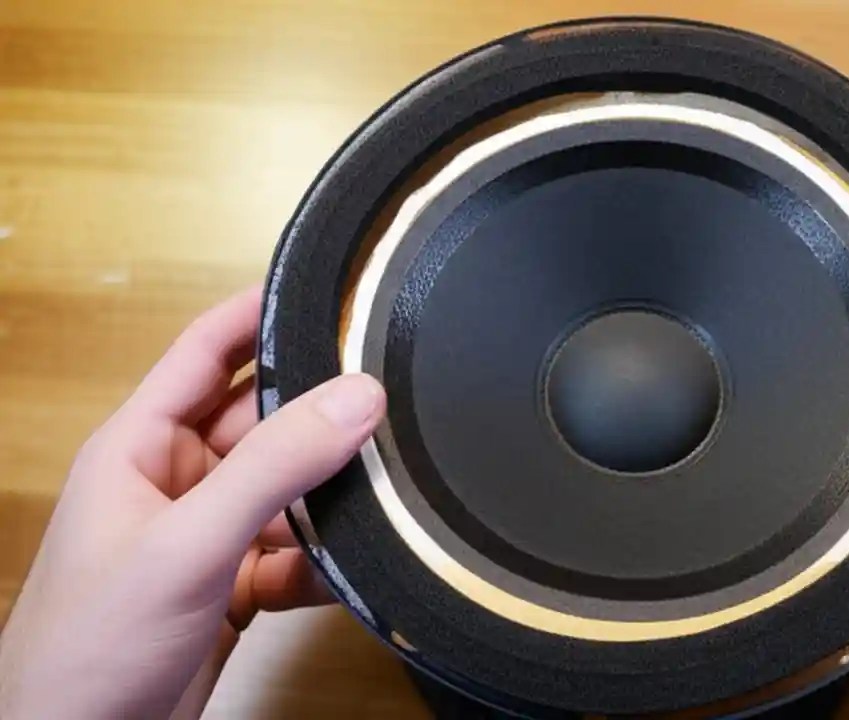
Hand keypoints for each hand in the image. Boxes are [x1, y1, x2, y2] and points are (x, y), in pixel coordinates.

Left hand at [0, 288, 385, 718]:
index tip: (329, 290)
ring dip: (329, 498)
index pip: (207, 350)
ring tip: (378, 495)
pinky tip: (344, 575)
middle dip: (319, 416)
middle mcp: (175, 481)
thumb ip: (274, 468)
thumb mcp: (187, 543)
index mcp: (141, 445)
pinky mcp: (232, 587)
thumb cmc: (87, 647)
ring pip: (289, 490)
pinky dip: (323, 563)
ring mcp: (206, 536)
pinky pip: (295, 553)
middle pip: (263, 422)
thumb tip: (355, 397)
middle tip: (386, 404)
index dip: (261, 313)